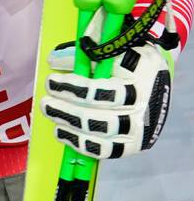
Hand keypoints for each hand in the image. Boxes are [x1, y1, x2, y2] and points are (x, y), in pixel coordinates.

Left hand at [43, 37, 174, 158]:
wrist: (154, 81)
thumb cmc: (128, 61)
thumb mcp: (112, 50)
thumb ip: (85, 54)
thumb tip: (54, 60)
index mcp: (141, 80)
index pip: (106, 92)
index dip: (75, 89)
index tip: (51, 81)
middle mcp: (143, 109)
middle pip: (103, 119)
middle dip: (68, 112)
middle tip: (45, 103)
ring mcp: (139, 129)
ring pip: (102, 135)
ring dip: (71, 127)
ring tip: (50, 114)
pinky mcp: (132, 145)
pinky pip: (105, 150)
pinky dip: (81, 144)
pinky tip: (62, 132)